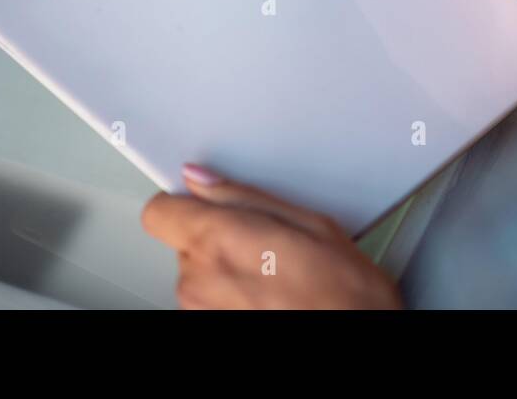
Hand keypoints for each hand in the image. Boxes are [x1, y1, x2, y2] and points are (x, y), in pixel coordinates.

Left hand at [141, 165, 401, 309]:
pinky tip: (269, 294)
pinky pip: (210, 300)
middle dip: (217, 235)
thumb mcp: (308, 222)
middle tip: (264, 240)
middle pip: (184, 241)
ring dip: (226, 268)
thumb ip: (243, 196)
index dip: (184, 202)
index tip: (206, 201)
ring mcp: (200, 310)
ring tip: (273, 271)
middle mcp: (198, 279)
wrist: (356, 337)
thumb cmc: (344, 293)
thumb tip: (204, 180)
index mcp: (218, 239)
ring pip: (199, 273)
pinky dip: (231, 295)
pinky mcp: (209, 327)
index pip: (159, 211)